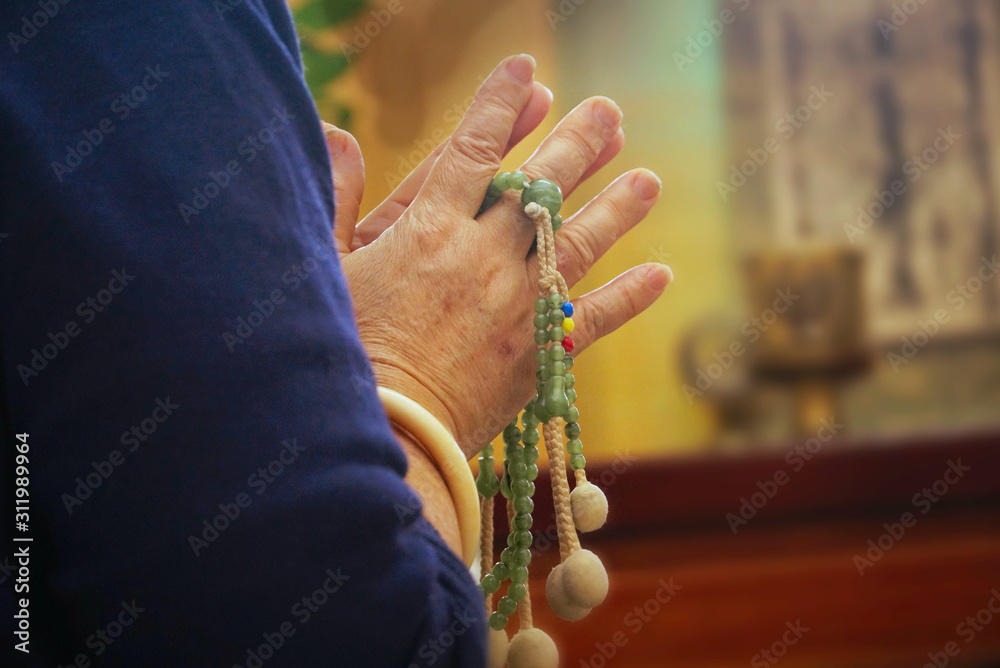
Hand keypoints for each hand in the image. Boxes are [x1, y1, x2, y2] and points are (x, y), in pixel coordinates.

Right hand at [329, 55, 671, 459]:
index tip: (526, 69)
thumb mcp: (325, 271)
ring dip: (618, 206)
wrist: (385, 433)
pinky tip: (660, 273)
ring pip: (580, 240)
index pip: (474, 149)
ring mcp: (521, 304)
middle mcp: (485, 256)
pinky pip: (596, 317)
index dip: (501, 104)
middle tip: (609, 111)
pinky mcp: (541, 353)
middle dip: (577, 142)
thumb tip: (336, 134)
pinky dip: (631, 295)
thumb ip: (337, 202)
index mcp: (430, 230)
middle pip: (541, 186)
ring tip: (649, 177)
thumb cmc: (343, 352)